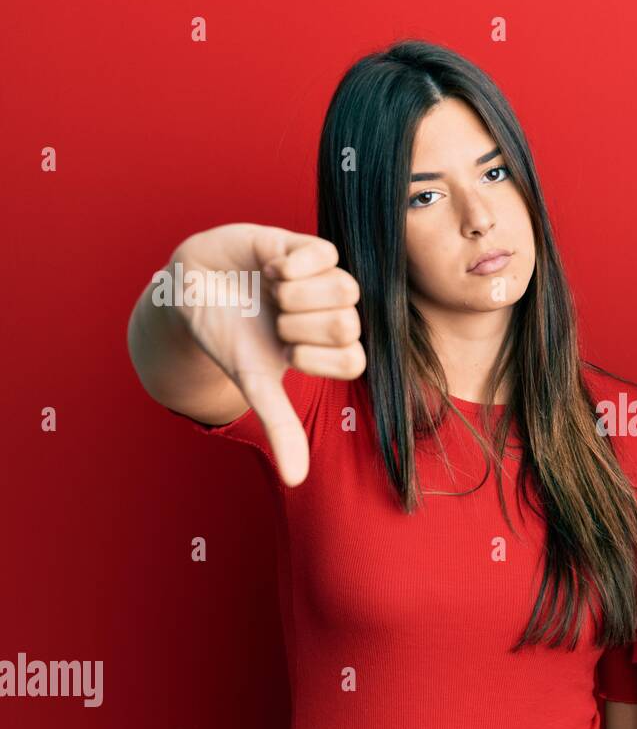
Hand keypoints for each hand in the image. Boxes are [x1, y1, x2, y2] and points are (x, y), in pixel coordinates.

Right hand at [168, 223, 364, 485]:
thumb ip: (281, 426)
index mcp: (331, 347)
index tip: (284, 352)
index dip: (315, 358)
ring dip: (297, 296)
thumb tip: (296, 481)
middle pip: (349, 325)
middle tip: (273, 320)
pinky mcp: (307, 247)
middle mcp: (334, 313)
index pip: (355, 360)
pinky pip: (326, 253)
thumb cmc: (228, 338)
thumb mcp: (254, 383)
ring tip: (271, 292)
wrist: (191, 291)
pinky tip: (270, 267)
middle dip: (300, 327)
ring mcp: (324, 279)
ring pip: (345, 289)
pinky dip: (294, 264)